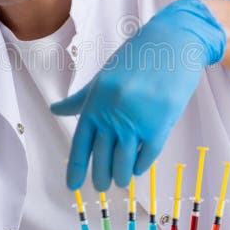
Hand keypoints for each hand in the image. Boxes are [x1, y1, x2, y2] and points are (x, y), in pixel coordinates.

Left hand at [50, 0, 225, 190]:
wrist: (174, 42)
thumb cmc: (138, 58)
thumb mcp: (104, 76)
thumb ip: (82, 98)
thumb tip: (56, 110)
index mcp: (96, 101)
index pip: (81, 142)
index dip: (76, 167)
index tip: (73, 185)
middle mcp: (113, 113)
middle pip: (102, 157)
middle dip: (100, 176)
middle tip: (101, 186)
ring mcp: (136, 120)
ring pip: (124, 162)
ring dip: (121, 176)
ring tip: (120, 182)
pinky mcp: (160, 124)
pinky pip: (147, 155)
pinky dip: (141, 166)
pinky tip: (137, 169)